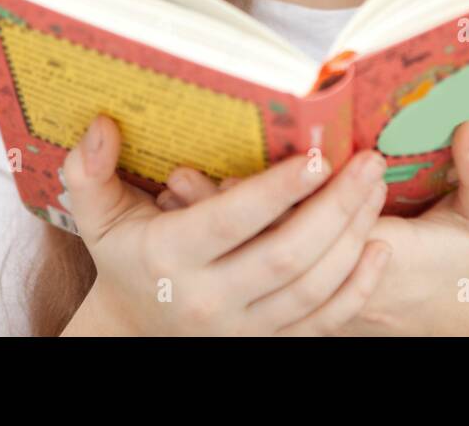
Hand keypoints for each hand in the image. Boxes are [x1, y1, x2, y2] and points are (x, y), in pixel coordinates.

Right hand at [58, 115, 394, 334]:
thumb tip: (102, 125)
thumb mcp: (97, 217)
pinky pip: (324, 323)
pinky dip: (358, 289)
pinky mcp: (269, 344)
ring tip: (375, 188)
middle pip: (286, 257)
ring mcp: (243, 328)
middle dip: (335, 207)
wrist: (133, 332)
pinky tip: (379, 247)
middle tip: (369, 162)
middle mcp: (209, 299)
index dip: (277, 190)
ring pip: (312, 289)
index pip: (232, 222)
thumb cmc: (125, 257)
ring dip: (354, 237)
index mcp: (170, 258)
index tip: (317, 154)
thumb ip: (89, 171)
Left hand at [159, 121, 468, 335]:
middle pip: (268, 248)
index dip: (276, 196)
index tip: (222, 163)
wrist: (465, 317)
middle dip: (224, 209)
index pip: (310, 228)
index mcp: (384, 255)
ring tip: (175, 187)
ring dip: (215, 224)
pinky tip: (196, 213)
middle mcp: (342, 286)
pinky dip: (228, 248)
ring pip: (255, 266)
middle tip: (181, 174)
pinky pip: (254, 278)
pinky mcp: (306, 307)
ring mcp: (321, 302)